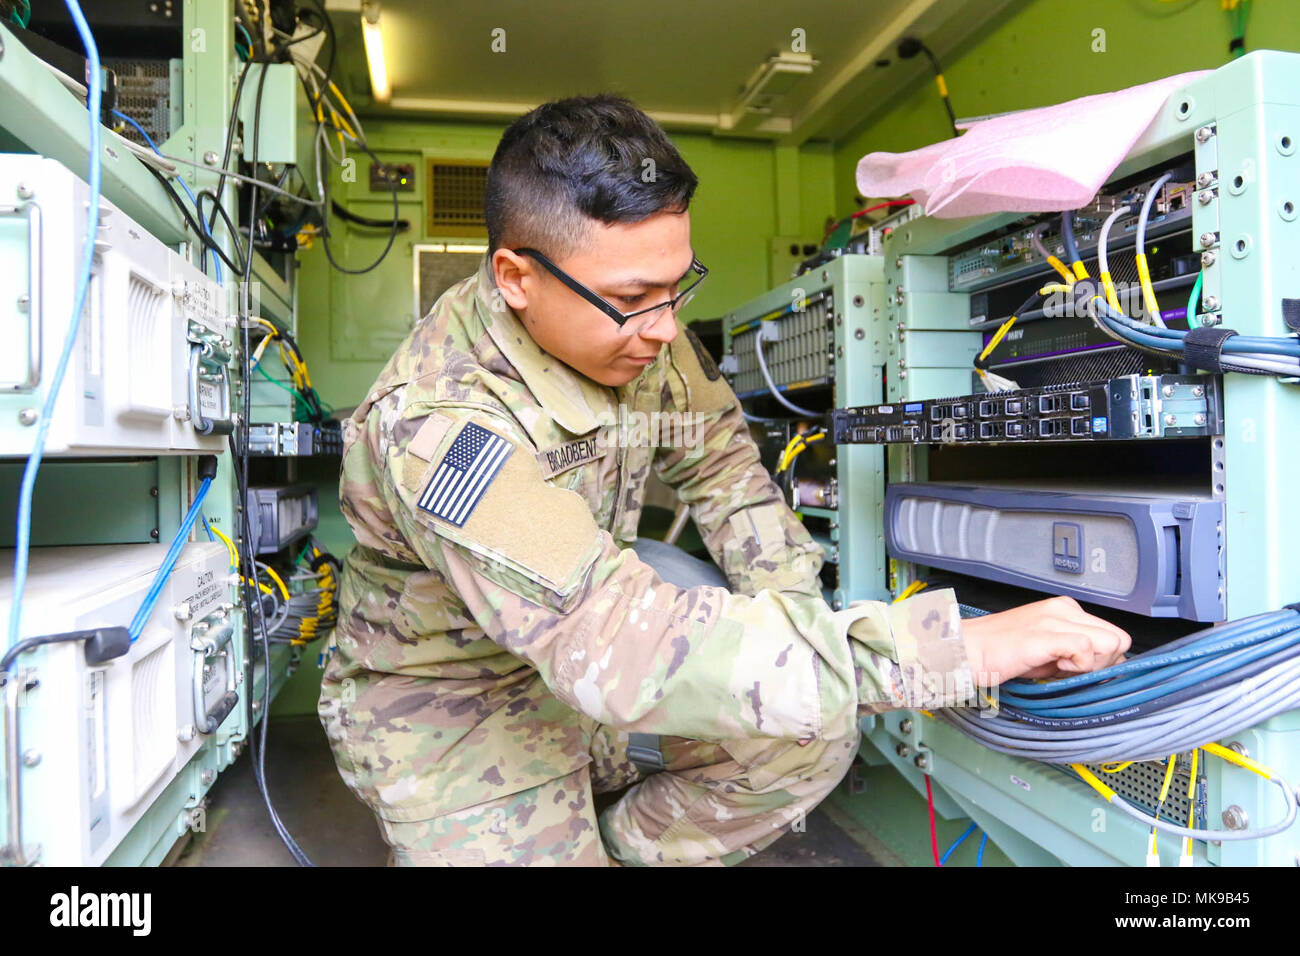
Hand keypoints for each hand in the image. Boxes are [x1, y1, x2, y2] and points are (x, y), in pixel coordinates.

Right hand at [961, 596, 1130, 682]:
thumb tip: (1106, 668)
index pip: (1113, 635)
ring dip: (1092, 665)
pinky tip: (1054, 666)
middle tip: (1072, 670)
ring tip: (1061, 667)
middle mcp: (1064, 609)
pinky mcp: (1046, 634)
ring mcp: (1055, 619)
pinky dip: (1077, 666)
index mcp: (1065, 609)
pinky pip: (1086, 649)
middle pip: (1119, 639)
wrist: (967, 650)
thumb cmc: (1002, 653)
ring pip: (1110, 643)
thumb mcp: (1049, 650)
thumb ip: (1077, 654)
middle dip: (1103, 663)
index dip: (1102, 660)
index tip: (1076, 668)